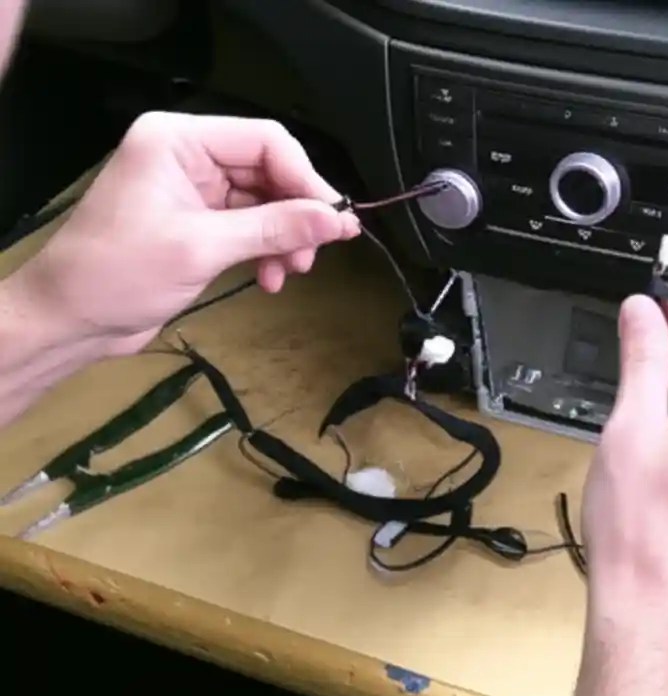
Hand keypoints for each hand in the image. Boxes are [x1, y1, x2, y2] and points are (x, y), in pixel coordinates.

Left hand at [10, 111, 359, 354]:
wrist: (69, 320)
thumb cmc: (116, 274)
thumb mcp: (202, 248)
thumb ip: (274, 229)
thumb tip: (335, 220)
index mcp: (177, 140)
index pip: (264, 141)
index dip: (305, 179)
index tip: (333, 219)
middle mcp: (187, 155)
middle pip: (269, 171)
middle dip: (297, 214)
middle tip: (319, 251)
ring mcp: (192, 188)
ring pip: (265, 202)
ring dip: (285, 238)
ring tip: (293, 271)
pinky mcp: (197, 221)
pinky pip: (250, 225)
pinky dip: (267, 250)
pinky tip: (271, 278)